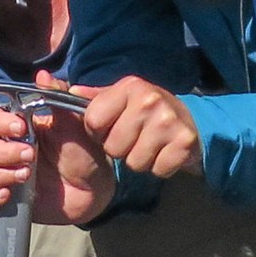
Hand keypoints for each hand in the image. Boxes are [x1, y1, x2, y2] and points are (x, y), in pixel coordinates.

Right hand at [0, 71, 116, 225]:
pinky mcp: (6, 201)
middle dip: (1, 152)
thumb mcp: (76, 123)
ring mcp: (3, 176)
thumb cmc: (84, 151)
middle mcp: (4, 150)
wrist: (96, 189)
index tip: (21, 128)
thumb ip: (58, 97)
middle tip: (31, 156)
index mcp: (16, 128)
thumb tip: (42, 75)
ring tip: (26, 176)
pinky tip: (10, 195)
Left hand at [75, 76, 201, 178]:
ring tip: (150, 145)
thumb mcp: (121, 98)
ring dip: (140, 160)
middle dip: (120, 149)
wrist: (191, 122)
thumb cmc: (146, 111)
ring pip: (134, 163)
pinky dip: (160, 167)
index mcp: (129, 86)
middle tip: (135, 137)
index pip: (93, 121)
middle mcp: (149, 99)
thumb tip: (64, 88)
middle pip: (113, 147)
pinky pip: (158, 170)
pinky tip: (164, 152)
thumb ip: (93, 98)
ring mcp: (169, 120)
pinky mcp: (184, 141)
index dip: (97, 131)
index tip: (111, 128)